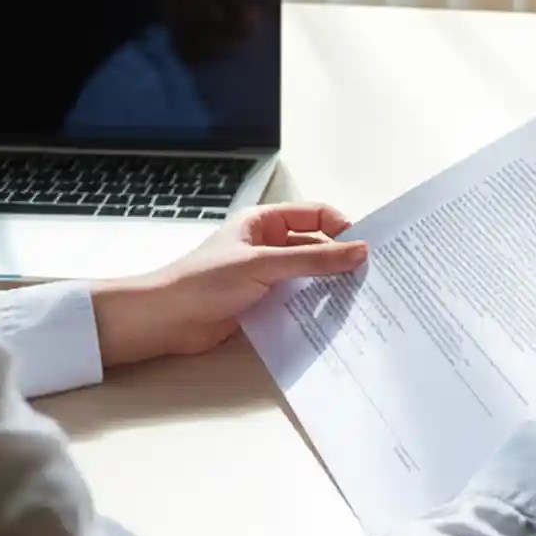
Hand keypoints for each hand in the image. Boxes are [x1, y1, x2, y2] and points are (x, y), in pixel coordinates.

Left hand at [91, 203, 367, 365]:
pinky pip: (297, 301)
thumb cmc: (203, 282)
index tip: (366, 248)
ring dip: (329, 287)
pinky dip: (314, 308)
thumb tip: (358, 251)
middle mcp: (268, 245)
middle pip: (317, 246)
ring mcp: (266, 275)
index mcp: (264, 222)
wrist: (166, 320)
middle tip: (369, 278)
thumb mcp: (263, 265)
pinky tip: (332, 319)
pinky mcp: (263, 302)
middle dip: (340, 260)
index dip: (342, 227)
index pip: (316, 215)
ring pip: (309, 276)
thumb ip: (312, 259)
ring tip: (357, 300)